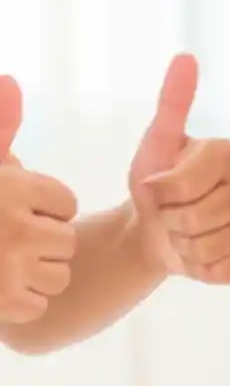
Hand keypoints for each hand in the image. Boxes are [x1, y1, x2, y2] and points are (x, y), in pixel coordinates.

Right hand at [0, 76, 75, 322]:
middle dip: (41, 242)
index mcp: (12, 189)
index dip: (42, 208)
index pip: (66, 204)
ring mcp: (8, 270)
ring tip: (0, 263)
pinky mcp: (0, 305)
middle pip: (66, 241)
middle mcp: (15, 229)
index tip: (10, 208)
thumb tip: (9, 79)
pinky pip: (37, 306)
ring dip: (34, 274)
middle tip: (2, 239)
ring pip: (59, 274)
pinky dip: (18, 303)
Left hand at [128, 55, 229, 283]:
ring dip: (182, 246)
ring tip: (184, 232)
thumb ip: (172, 103)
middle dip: (169, 221)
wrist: (157, 232)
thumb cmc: (156, 184)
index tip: (159, 187)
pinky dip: (199, 268)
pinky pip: (218, 270)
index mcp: (229, 153)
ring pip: (204, 247)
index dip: (158, 194)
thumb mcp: (156, 144)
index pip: (179, 185)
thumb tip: (185, 56)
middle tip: (172, 213)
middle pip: (193, 218)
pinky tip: (200, 252)